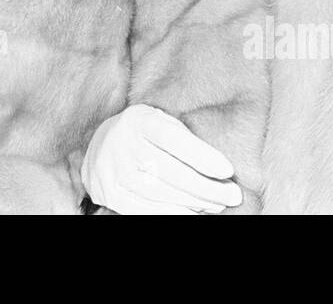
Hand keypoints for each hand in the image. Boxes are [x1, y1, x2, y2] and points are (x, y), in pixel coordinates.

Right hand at [81, 104, 242, 214]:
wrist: (101, 145)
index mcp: (140, 120)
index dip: (202, 156)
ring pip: (159, 192)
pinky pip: (145, 209)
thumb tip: (221, 168)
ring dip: (194, 203)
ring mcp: (114, 169)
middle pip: (170, 170)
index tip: (228, 170)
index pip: (173, 139)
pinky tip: (192, 213)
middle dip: (206, 187)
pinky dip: (172, 213)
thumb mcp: (161, 123)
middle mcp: (123, 142)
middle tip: (232, 195)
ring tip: (217, 205)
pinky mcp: (111, 192)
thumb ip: (184, 137)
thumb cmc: (146, 134)